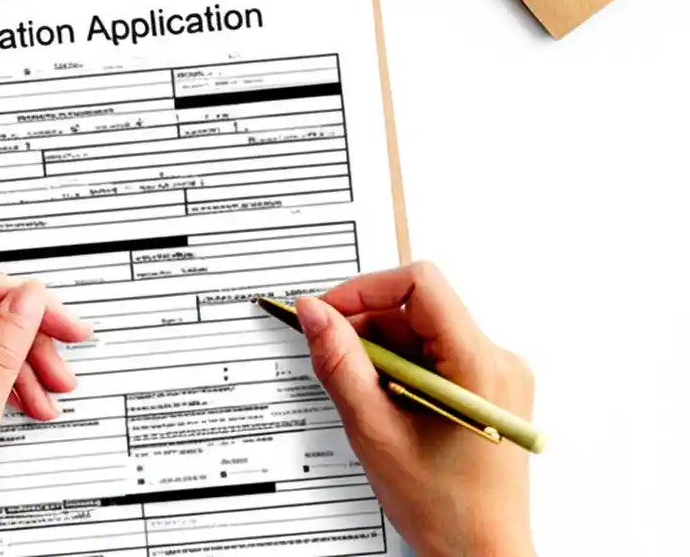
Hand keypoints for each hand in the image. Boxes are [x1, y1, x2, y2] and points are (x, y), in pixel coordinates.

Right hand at [294, 262, 534, 556]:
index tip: (328, 313)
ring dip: (381, 354)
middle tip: (335, 365)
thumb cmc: (445, 508)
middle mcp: (497, 361)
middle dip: (367, 330)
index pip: (420, 284)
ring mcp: (494, 375)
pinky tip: (386, 406)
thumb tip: (315, 313)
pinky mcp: (484, 388)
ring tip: (366, 400)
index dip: (364, 290)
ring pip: (421, 332)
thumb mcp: (375, 431)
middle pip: (417, 308)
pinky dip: (398, 370)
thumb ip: (340, 364)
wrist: (481, 553)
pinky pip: (433, 355)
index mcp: (480, 364)